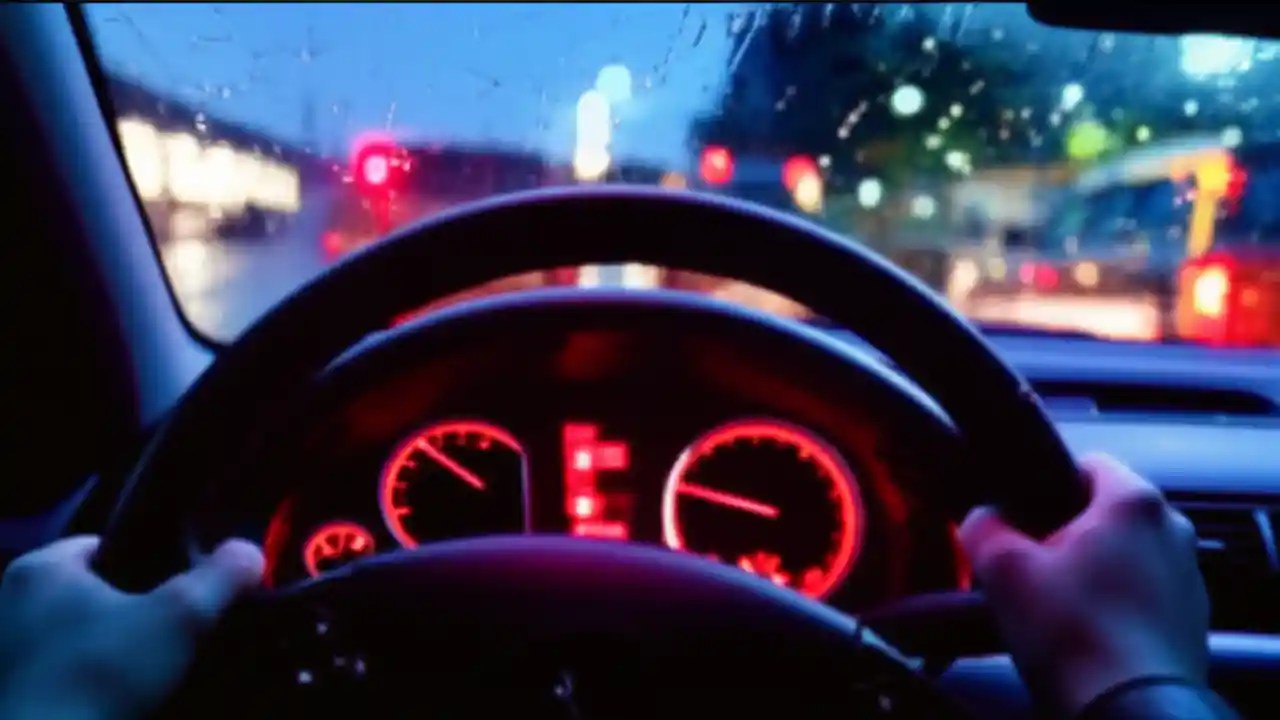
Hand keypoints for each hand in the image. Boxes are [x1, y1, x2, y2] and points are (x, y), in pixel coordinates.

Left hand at [0, 536, 262, 719]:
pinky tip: (129, 692)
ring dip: (121, 647)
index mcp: (41, 567)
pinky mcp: (18, 690)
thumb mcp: (180, 615)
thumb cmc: (102, 671)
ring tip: (161, 666)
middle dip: (141, 608)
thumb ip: (221, 575)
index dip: (157, 561)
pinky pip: (72, 670)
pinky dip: (100, 677)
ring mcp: (11, 651)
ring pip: (87, 634)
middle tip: (180, 630)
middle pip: (101, 591)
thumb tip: (251, 552)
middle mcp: (13, 602)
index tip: (187, 589)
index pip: (111, 544)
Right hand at [958, 454, 1208, 716]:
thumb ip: (983, 525)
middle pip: (1103, 512)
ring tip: (1053, 604)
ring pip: (1123, 554)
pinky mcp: (1188, 620)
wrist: (1128, 709)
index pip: (1084, 462)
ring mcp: (1187, 577)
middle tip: (1028, 565)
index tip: (1019, 514)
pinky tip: (1083, 631)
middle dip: (1065, 532)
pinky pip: (1140, 594)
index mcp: (1133, 500)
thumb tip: (982, 518)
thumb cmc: (1074, 634)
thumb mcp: (1002, 569)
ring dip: (1090, 570)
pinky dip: (1112, 604)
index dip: (1042, 484)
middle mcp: (1172, 530)